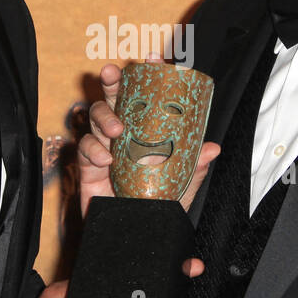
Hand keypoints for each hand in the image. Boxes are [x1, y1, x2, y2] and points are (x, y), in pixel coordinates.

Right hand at [78, 62, 220, 217]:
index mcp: (148, 134)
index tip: (153, 59)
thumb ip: (193, 168)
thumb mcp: (181, 188)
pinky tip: (105, 160)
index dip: (148, 77)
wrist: (137, 238)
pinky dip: (93, 151)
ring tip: (117, 131)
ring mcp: (105, 149)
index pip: (147, 99)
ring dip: (104, 117)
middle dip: (112, 81)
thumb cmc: (158, 209)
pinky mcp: (87, 168)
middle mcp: (125, 136)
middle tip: (113, 72)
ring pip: (96, 118)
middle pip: (114, 98)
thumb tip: (212, 148)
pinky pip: (84, 149)